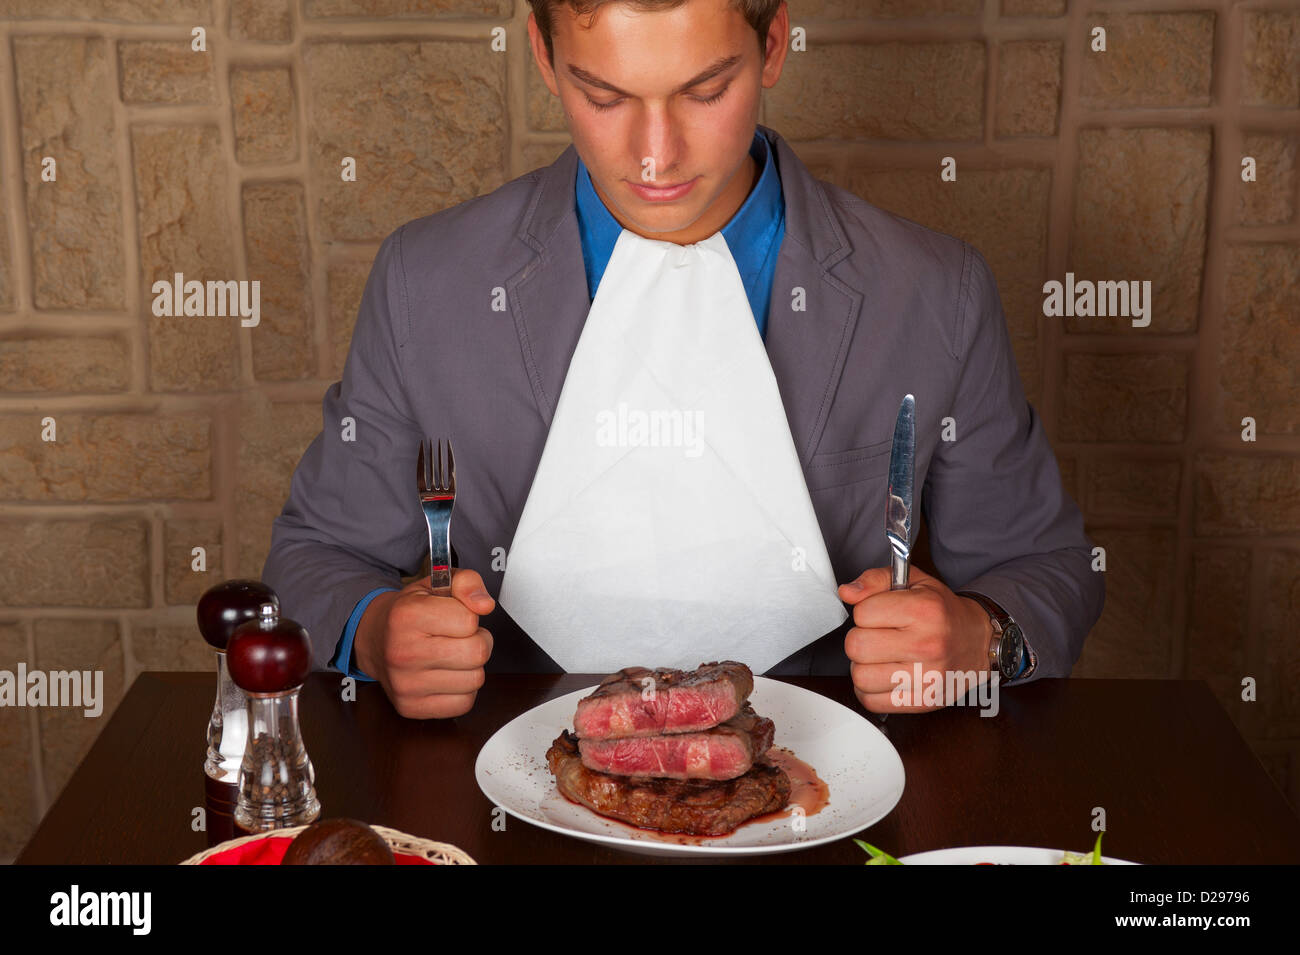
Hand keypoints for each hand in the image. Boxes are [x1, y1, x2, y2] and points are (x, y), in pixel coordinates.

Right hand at [354, 568, 495, 718]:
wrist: (374, 639)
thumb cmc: (408, 613)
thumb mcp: (436, 585)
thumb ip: (467, 583)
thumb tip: (485, 605)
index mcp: (407, 616)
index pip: (469, 620)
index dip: (469, 616)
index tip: (455, 616)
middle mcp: (403, 652)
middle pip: (477, 653)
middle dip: (478, 641)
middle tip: (461, 637)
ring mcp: (405, 684)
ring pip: (475, 680)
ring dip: (471, 667)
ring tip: (453, 655)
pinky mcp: (411, 707)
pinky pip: (464, 703)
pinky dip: (463, 690)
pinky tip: (447, 675)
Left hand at [837, 565, 993, 713]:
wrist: (978, 642)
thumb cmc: (942, 612)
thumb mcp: (914, 581)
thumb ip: (875, 580)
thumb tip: (847, 592)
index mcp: (924, 610)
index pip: (862, 614)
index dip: (864, 612)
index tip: (878, 615)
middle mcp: (927, 644)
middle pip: (857, 647)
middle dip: (860, 639)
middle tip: (876, 637)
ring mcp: (927, 677)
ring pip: (861, 677)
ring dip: (863, 667)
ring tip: (879, 658)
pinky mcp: (923, 702)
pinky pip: (872, 701)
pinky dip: (870, 690)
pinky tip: (882, 677)